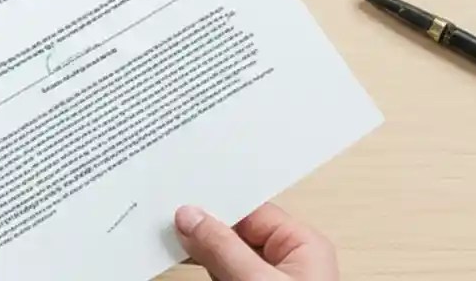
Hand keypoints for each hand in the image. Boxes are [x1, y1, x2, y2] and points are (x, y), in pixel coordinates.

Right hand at [175, 203, 337, 280]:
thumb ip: (223, 249)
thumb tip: (191, 217)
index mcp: (305, 245)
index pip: (253, 212)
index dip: (218, 206)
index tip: (183, 202)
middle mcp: (291, 261)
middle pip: (238, 233)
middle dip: (206, 228)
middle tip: (169, 218)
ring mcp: (272, 280)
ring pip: (229, 256)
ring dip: (202, 250)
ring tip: (171, 236)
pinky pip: (227, 273)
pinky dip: (207, 268)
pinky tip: (186, 259)